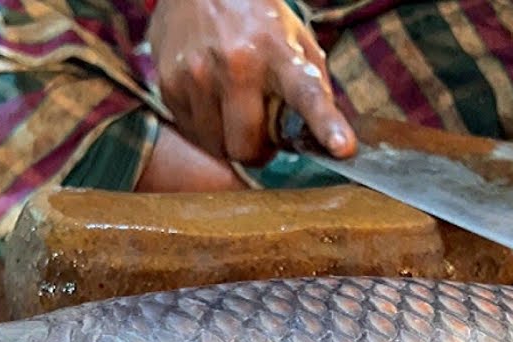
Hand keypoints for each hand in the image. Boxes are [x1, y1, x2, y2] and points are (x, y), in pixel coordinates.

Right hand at [146, 0, 356, 165]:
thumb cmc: (254, 18)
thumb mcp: (294, 39)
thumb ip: (312, 84)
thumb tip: (326, 137)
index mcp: (279, 53)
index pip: (307, 94)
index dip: (326, 124)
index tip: (343, 148)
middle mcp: (237, 64)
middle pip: (246, 147)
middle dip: (257, 150)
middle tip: (260, 134)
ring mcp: (198, 75)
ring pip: (216, 146)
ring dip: (228, 139)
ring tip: (232, 111)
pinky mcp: (169, 83)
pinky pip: (192, 132)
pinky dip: (204, 128)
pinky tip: (210, 100)